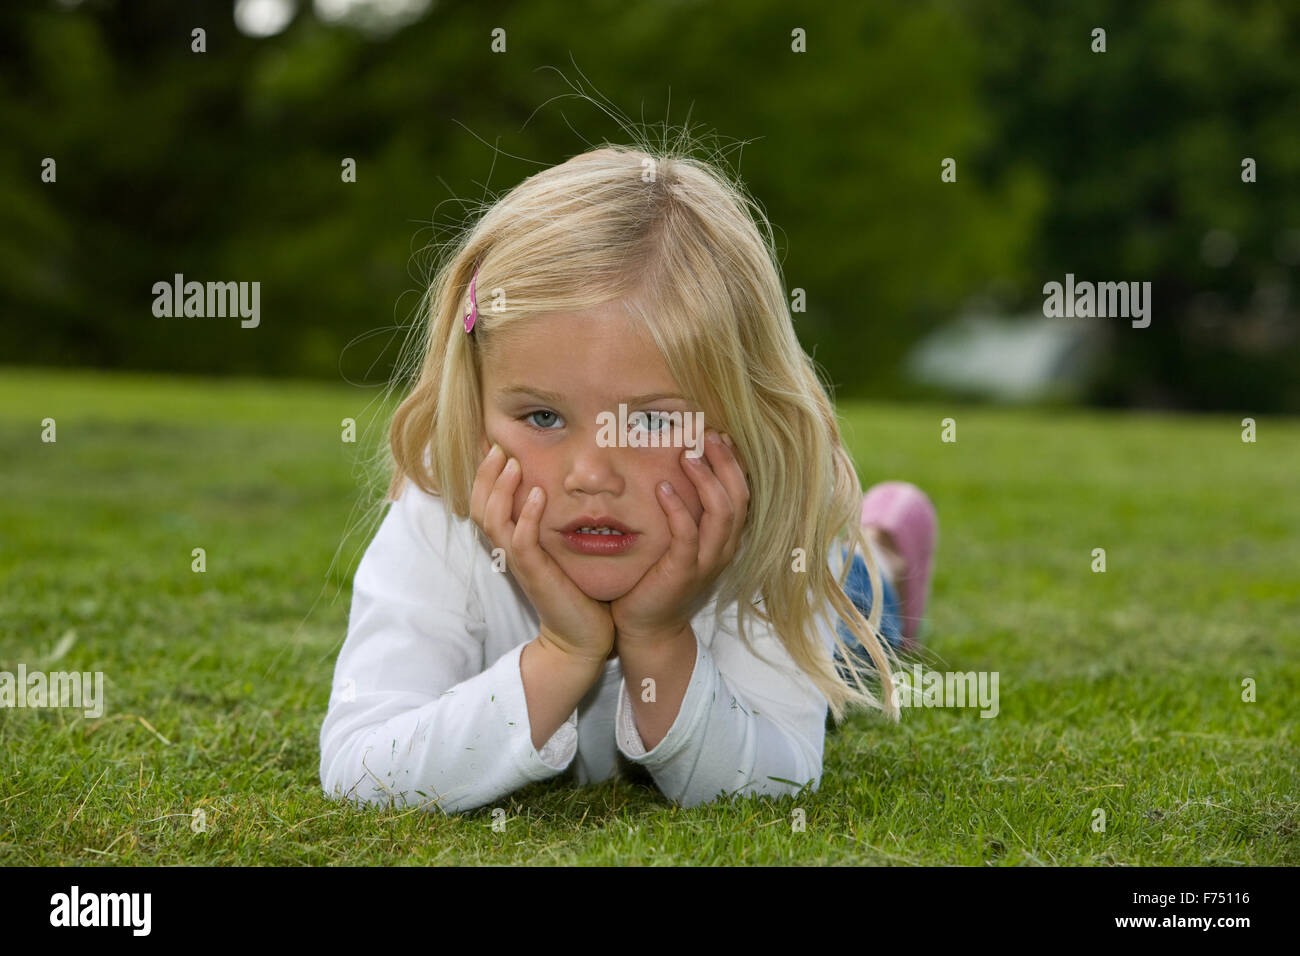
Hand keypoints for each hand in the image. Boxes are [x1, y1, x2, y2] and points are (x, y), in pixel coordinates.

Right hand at [470, 444, 614, 665]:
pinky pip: (522, 541)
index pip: (485, 502)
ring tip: (512, 462)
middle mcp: (508, 550)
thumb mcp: (560, 548)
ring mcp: (519, 563)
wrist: (581, 636)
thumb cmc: (576, 590)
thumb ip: (554, 522)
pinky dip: (528, 516)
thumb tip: (562, 488)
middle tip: (497, 446)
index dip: (484, 474)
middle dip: (485, 474)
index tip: (493, 444)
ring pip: (492, 520)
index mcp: (511, 541)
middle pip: (478, 506)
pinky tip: (540, 495)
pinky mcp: (535, 575)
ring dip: (500, 489)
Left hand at [610, 430, 749, 645]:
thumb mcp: (676, 539)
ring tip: (688, 454)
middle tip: (707, 434)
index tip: (718, 434)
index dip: (735, 461)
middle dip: (726, 462)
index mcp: (725, 537)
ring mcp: (707, 561)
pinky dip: (678, 508)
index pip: (742, 492)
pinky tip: (663, 487)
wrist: (648, 626)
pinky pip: (688, 535)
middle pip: (740, 496)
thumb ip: (683, 510)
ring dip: (707, 479)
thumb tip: (671, 467)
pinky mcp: (684, 572)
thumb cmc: (656, 577)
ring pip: (723, 513)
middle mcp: (724, 547)